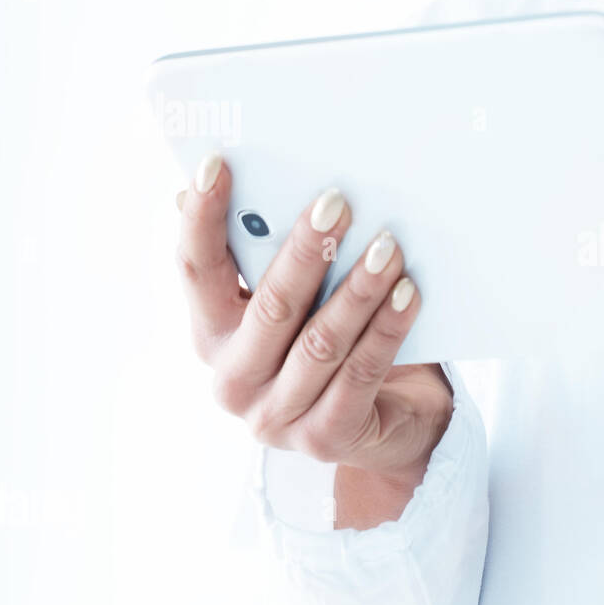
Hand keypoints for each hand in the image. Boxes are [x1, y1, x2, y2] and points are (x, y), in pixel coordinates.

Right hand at [175, 154, 452, 512]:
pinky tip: (407, 293)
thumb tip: (249, 185)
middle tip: (337, 203)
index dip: (202, 217)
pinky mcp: (326, 439)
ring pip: (321, 342)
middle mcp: (233, 380)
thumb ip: (268, 255)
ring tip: (388, 247)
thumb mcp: (299, 299)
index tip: (218, 164)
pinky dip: (386, 329)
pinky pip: (361, 374)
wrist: (387, 422)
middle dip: (305, 251)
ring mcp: (276, 417)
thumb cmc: (331, 340)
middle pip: (269, 305)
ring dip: (358, 290)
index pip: (196, 269)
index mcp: (211, 334)